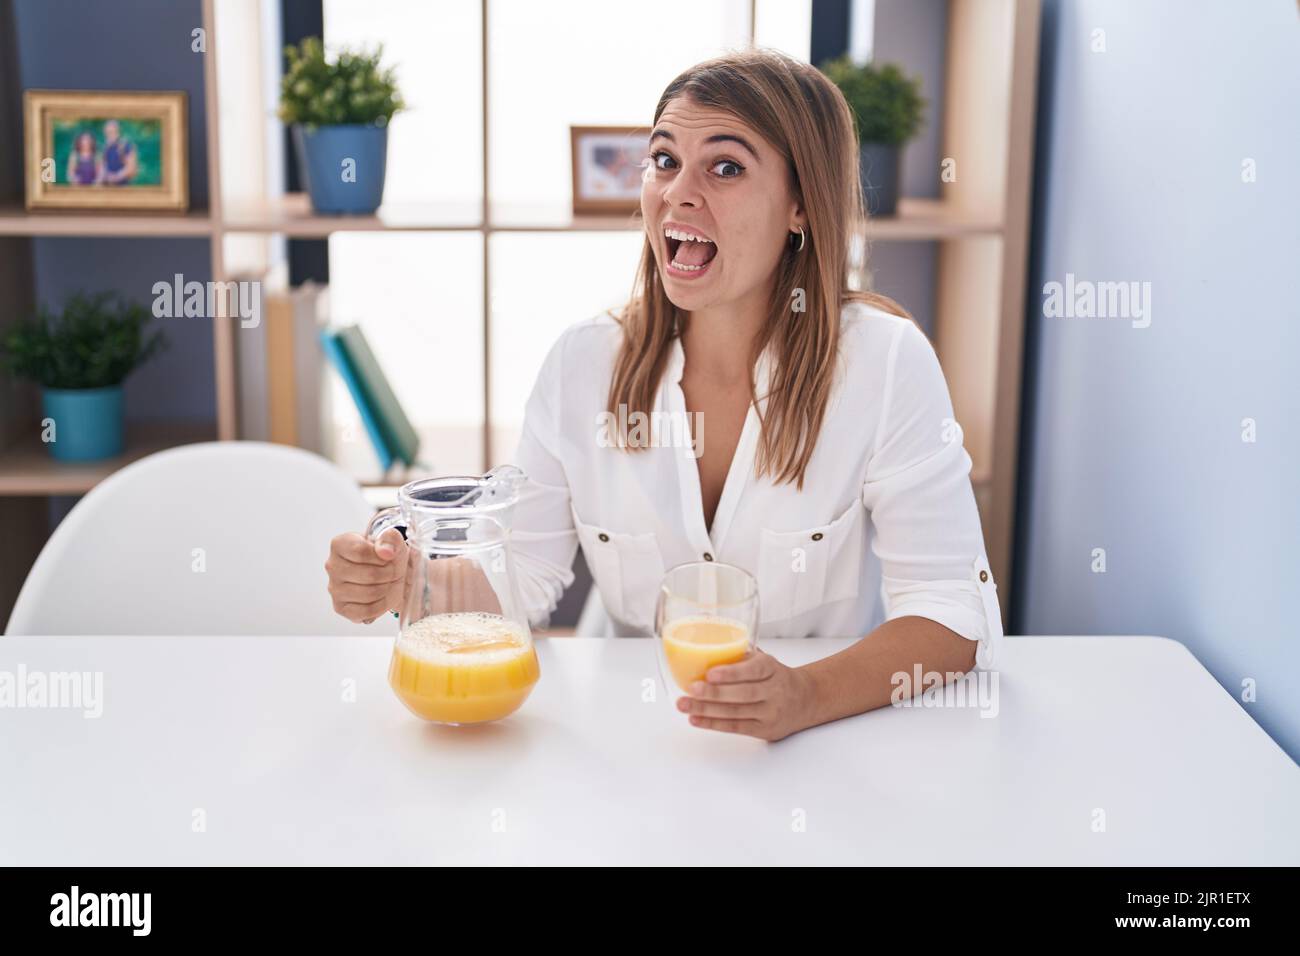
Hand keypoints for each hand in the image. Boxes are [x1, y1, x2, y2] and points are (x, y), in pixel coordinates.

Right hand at [325, 529, 406, 622]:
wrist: (386, 571)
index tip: (391, 557)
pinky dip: (382, 605)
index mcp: (340, 544)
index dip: (383, 557)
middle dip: (391, 574)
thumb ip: (391, 539)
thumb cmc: (384, 555)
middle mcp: (332, 566)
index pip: (361, 551)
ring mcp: (334, 588)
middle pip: (370, 575)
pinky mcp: (341, 607)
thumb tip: (386, 551)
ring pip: (370, 594)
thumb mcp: (392, 540)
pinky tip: (383, 596)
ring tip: (390, 583)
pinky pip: (366, 611)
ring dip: (388, 589)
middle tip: (395, 572)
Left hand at [677, 649, 814, 741]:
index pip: (753, 671)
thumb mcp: (764, 661)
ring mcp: (770, 712)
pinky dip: (713, 724)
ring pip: (736, 712)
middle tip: (690, 689)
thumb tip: (702, 641)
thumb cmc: (774, 676)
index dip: (731, 673)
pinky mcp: (764, 730)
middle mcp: (774, 690)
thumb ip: (740, 655)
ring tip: (684, 705)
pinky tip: (695, 719)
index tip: (710, 673)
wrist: (805, 700)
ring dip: (707, 710)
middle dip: (714, 693)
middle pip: (743, 694)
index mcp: (771, 668)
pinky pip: (736, 727)